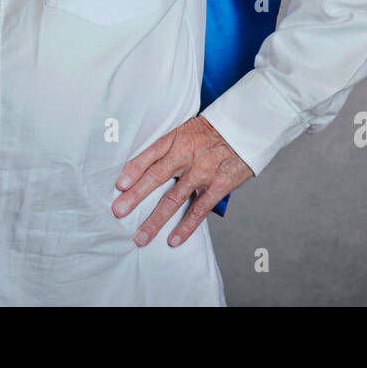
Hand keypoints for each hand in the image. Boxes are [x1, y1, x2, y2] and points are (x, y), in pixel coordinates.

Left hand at [111, 115, 252, 248]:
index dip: (134, 169)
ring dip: (156, 220)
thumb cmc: (213, 131)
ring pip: (174, 199)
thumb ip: (169, 146)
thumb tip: (143, 166)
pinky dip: (186, 227)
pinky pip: (199, 210)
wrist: (247, 128)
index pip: (150, 154)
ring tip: (141, 237)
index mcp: (177, 139)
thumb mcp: (188, 129)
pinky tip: (173, 239)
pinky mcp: (219, 185)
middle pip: (156, 177)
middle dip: (135, 196)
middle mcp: (187, 155)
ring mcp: (202, 172)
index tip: (120, 185)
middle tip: (118, 211)